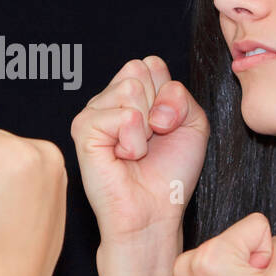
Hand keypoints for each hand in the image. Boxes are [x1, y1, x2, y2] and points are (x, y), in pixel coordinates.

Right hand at [70, 56, 208, 246]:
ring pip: (131, 89)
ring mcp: (93, 112)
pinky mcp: (83, 129)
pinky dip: (134, 142)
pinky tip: (123, 158)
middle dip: (158, 107)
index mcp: (130, 93)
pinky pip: (124, 116)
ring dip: (146, 127)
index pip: (152, 64)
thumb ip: (180, 95)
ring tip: (136, 151)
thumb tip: (148, 103)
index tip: (166, 127)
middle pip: (139, 69)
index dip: (169, 96)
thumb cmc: (169, 173)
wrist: (154, 211)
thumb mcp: (192, 124)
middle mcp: (108, 98)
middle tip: (150, 140)